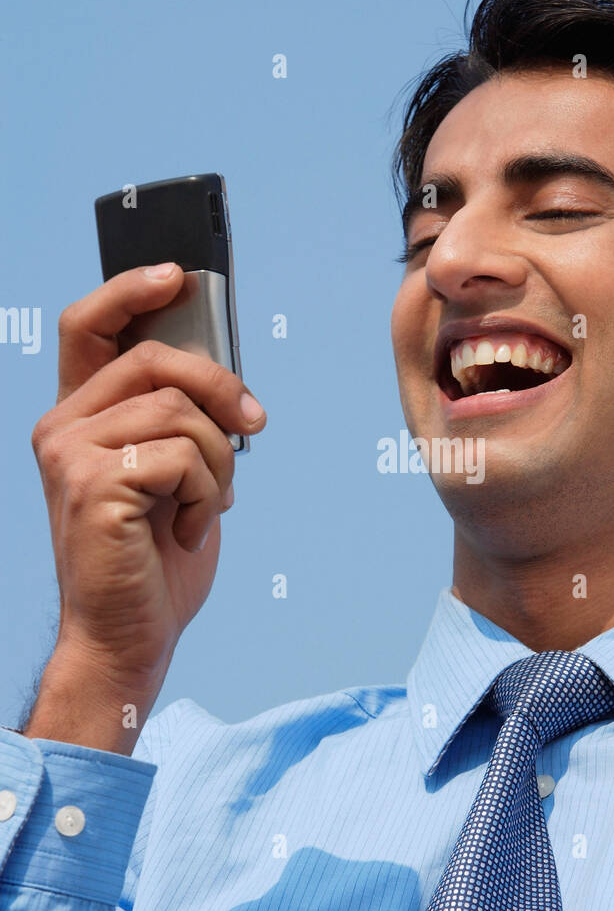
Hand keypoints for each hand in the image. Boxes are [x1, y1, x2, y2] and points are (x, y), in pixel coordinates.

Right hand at [28, 263, 265, 740]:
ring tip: (204, 508)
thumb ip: (182, 418)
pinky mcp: (93, 484)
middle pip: (155, 359)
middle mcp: (62, 427)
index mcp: (79, 417)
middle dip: (221, 386)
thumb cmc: (155, 558)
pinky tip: (187, 530)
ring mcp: (70, 455)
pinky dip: (209, 495)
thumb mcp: (175, 473)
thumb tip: (225, 371)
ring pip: (181, 412)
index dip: (132, 289)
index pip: (90, 325)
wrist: (131, 635)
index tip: (180, 274)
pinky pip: (184, 456)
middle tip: (255, 421)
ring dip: (219, 463)